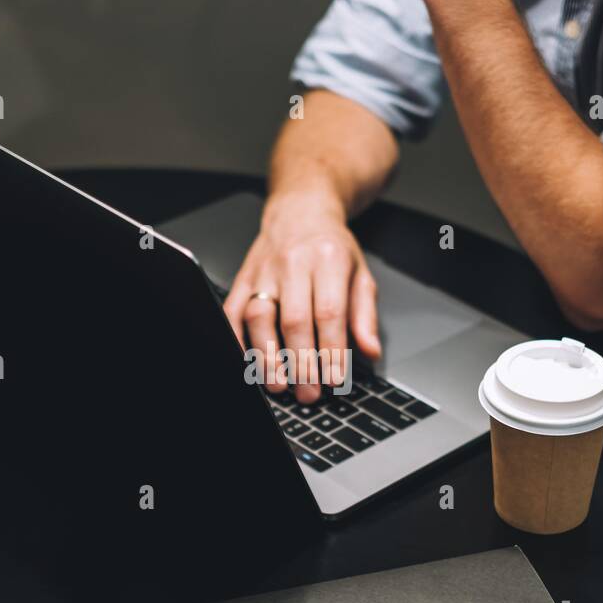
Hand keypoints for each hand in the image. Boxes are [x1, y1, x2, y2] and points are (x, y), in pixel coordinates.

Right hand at [223, 191, 381, 403]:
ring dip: (266, 356)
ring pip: (259, 317)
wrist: (300, 210)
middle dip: (301, 363)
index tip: (334, 380)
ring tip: (277, 384)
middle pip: (294, 320)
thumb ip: (365, 315)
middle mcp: (294, 264)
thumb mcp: (359, 273)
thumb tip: (371, 351)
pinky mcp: (242, 277)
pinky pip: (231, 311)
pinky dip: (236, 340)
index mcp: (328, 260)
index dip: (331, 351)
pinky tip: (246, 362)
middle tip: (308, 393)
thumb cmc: (330, 246)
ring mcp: (264, 271)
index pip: (329, 313)